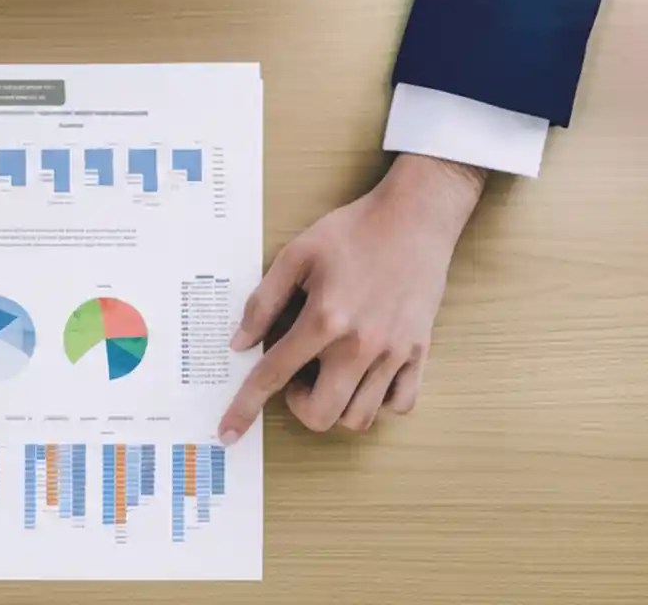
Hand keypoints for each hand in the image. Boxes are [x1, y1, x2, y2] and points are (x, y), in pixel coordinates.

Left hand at [218, 154, 484, 441]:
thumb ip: (263, 303)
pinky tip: (365, 377)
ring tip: (332, 374)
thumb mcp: (296, 255)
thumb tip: (239, 344)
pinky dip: (379, 402)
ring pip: (360, 418)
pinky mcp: (419, 352)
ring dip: (337, 407)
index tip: (228, 433)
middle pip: (322, 414)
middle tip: (299, 376)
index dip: (245, 408)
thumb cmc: (353, 232)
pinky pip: (400, 404)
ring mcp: (394, 352)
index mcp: (324, 319)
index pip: (273, 376)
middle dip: (299, 407)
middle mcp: (360, 344)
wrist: (414, 216)